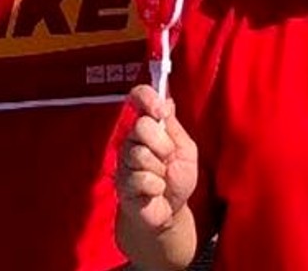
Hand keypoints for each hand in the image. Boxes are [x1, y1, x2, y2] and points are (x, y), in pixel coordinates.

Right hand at [117, 84, 198, 231]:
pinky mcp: (121, 184)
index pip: (138, 98)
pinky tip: (155, 192)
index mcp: (150, 126)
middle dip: (162, 144)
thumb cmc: (178, 178)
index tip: (160, 111)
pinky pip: (141, 179)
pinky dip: (155, 187)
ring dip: (160, 169)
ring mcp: (125, 161)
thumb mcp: (186, 148)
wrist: (171, 210)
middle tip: (168, 158)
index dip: (147, 98)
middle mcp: (132, 140)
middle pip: (141, 126)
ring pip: (140, 154)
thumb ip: (173, 127)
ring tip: (161, 178)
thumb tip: (167, 100)